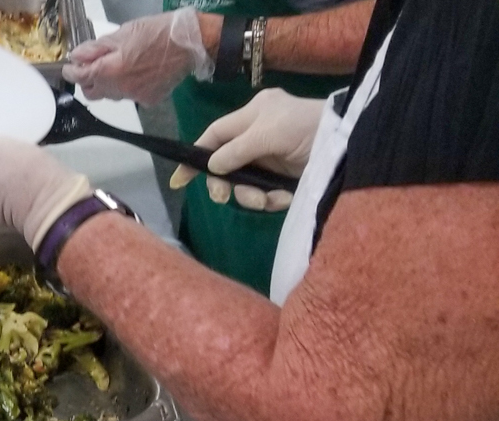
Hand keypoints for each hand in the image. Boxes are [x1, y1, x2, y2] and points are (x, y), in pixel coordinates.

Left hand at [62, 10, 211, 105]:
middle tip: (92, 66)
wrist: (191, 42)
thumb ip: (98, 48)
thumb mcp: (125, 32)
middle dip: (88, 81)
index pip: (83, 77)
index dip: (72, 73)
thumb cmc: (158, 31)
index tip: (68, 69)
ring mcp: (135, 97)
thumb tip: (77, 56)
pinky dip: (128, 86)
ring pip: (112, 95)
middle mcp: (121, 89)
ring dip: (109, 83)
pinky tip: (138, 72)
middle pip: (94, 92)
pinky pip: (130, 96)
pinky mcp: (147, 101)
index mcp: (113, 69)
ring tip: (119, 65)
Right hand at [168, 89, 323, 211]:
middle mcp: (258, 136)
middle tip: (224, 198)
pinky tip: (283, 197)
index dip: (195, 156)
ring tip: (266, 200)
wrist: (346, 145)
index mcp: (252, 115)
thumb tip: (212, 166)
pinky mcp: (283, 179)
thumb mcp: (267, 133)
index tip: (179, 181)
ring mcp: (270, 158)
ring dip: (250, 196)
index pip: (214, 135)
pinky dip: (271, 199)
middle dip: (224, 184)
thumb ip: (235, 150)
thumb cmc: (305, 127)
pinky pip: (264, 194)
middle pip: (224, 166)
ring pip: (243, 184)